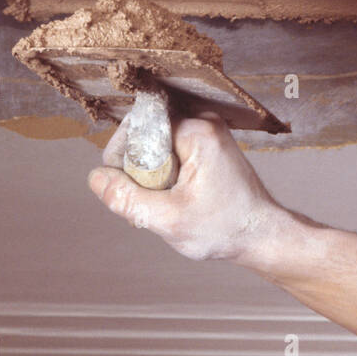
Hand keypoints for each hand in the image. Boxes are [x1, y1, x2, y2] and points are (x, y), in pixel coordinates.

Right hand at [88, 110, 286, 262]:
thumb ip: (127, 198)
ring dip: (150, 175)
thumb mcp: (167, 219)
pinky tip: (173, 198)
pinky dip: (164, 174)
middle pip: (145, 135)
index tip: (130, 190)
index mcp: (197, 131)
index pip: (136, 128)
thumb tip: (96, 177)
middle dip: (137, 170)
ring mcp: (207, 131)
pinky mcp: (208, 143)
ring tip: (163, 204)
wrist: (260, 234)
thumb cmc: (223, 228)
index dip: (123, 159)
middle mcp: (204, 121)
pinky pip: (169, 150)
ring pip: (155, 145)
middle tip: (148, 204)